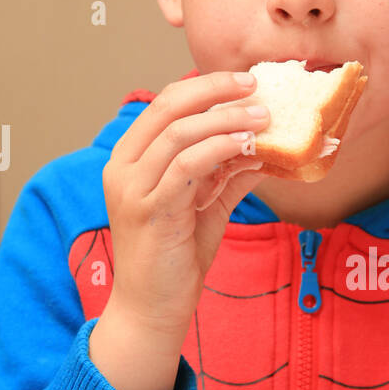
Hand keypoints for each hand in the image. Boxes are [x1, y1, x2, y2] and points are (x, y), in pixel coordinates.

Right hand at [101, 71, 268, 346]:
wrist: (152, 309)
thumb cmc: (175, 258)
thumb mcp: (207, 205)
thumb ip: (228, 173)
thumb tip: (265, 145)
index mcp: (131, 159)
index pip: (164, 105)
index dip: (204, 86)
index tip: (243, 81)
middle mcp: (123, 167)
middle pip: (167, 107)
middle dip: (214, 90)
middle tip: (255, 84)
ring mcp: (132, 188)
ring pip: (179, 133)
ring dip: (225, 119)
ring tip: (262, 116)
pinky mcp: (150, 210)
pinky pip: (187, 165)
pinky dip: (220, 149)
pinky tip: (248, 146)